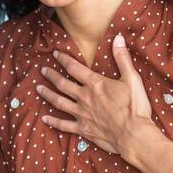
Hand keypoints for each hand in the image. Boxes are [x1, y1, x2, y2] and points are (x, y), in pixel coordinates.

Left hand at [36, 33, 161, 168]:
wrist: (133, 134)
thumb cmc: (134, 107)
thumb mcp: (132, 78)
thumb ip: (122, 58)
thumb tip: (117, 38)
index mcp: (95, 83)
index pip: (74, 67)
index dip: (63, 59)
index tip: (55, 54)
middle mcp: (84, 97)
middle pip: (62, 84)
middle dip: (51, 76)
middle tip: (43, 70)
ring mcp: (81, 113)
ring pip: (59, 102)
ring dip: (48, 94)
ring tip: (38, 89)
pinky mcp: (82, 129)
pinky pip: (63, 125)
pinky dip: (53, 122)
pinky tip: (44, 119)